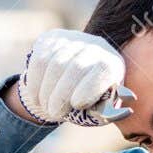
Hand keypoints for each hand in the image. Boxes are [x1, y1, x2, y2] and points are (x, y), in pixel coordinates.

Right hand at [16, 29, 130, 126]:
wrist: (75, 79)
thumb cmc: (91, 100)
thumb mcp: (101, 109)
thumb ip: (105, 112)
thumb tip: (118, 112)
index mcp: (112, 64)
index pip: (103, 69)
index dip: (89, 88)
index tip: (77, 105)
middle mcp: (95, 46)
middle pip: (76, 67)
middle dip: (62, 95)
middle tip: (55, 113)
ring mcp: (72, 39)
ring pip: (54, 64)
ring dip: (46, 91)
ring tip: (46, 107)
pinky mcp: (52, 39)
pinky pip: (39, 60)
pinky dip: (35, 83)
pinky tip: (37, 97)